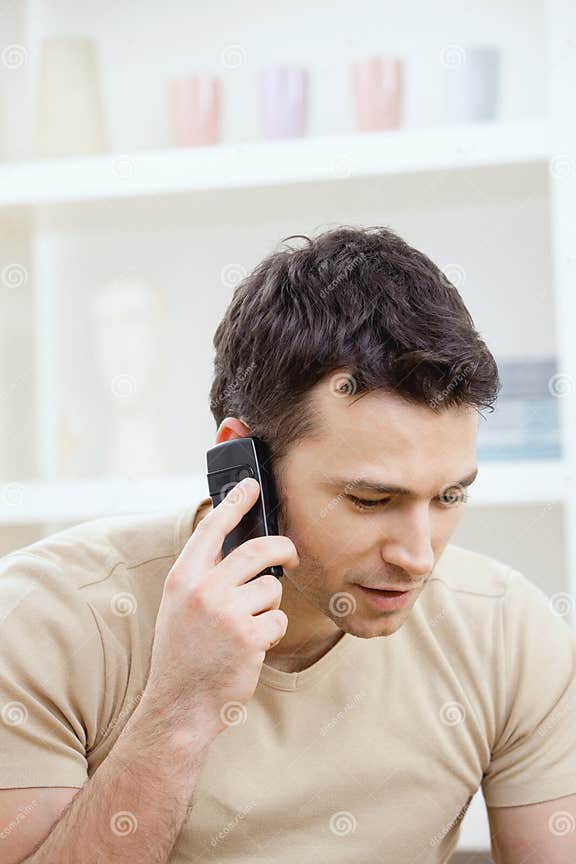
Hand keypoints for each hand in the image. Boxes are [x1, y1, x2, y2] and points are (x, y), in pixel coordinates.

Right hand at [141, 477, 298, 740]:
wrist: (179, 705)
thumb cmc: (183, 654)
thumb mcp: (179, 606)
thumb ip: (203, 576)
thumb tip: (243, 549)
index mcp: (182, 577)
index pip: (212, 528)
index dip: (234, 503)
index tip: (252, 485)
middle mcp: (202, 589)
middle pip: (258, 550)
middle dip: (282, 550)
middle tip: (290, 555)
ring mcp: (225, 612)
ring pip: (271, 589)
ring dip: (269, 607)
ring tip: (247, 628)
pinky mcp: (249, 635)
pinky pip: (277, 620)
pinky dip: (271, 633)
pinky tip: (250, 648)